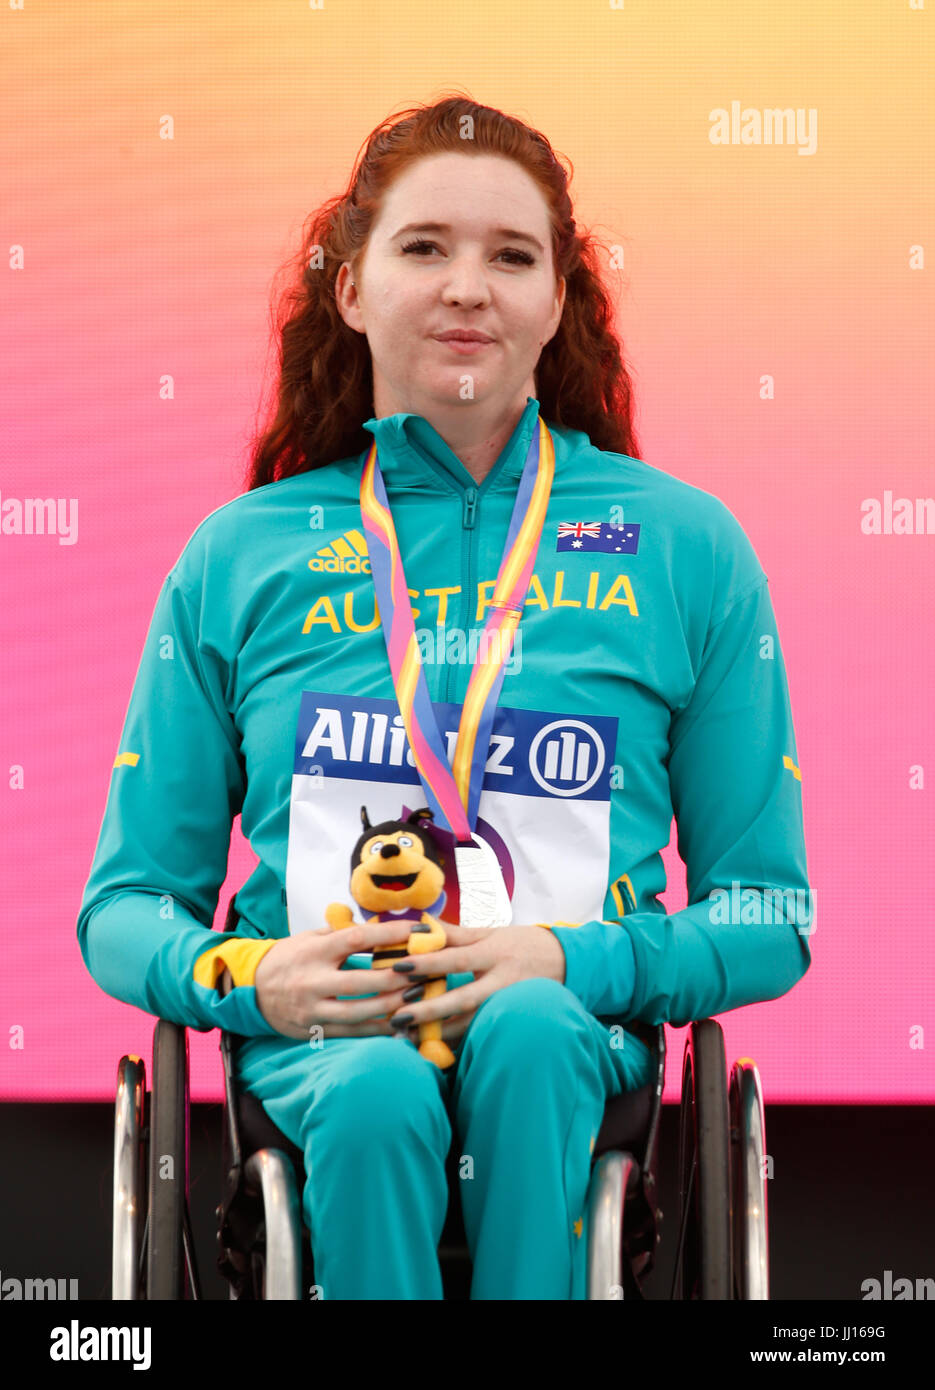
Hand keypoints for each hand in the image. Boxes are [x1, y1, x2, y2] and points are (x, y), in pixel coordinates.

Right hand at [253, 917, 428, 1040]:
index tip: (418, 931)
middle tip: (427, 972)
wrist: (252, 989)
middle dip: (398, 979)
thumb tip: (382, 923)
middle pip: (363, 982)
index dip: (389, 935)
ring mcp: (313, 1009)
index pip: (356, 939)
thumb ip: (343, 932)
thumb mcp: (310, 937)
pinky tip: (401, 1025)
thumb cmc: (290, 957)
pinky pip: (351, 1033)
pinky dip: (377, 1030)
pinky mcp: (314, 1030)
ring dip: (393, 1007)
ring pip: (359, 1012)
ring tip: (420, 999)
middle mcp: (313, 981)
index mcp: (315, 951)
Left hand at [385, 923, 566, 1044]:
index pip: (456, 958)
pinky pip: (481, 1032)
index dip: (428, 963)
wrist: (567, 960)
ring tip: (407, 1038)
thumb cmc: (523, 943)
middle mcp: (501, 979)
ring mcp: (508, 1002)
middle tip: (398, 1016)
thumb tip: (422, 926)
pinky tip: (432, 1046)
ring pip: (471, 1023)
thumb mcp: (493, 932)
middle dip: (429, 1009)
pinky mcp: (511, 1018)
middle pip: (463, 998)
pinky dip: (457, 1041)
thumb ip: (457, 934)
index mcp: (493, 953)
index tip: (398, 967)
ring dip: (439, 1032)